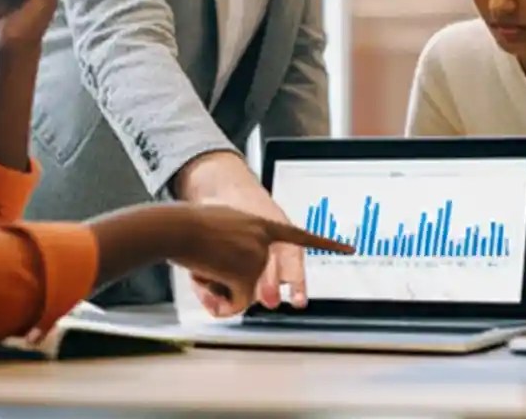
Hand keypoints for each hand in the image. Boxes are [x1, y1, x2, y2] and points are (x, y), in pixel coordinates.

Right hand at [169, 204, 352, 314]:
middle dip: (275, 291)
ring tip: (202, 268)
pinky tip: (203, 278)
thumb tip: (231, 299)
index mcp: (264, 222)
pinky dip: (218, 299)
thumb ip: (234, 259)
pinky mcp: (247, 274)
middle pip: (265, 279)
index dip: (326, 243)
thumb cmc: (190, 227)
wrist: (176, 226)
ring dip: (221, 290)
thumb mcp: (220, 233)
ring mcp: (259, 257)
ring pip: (246, 294)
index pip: (299, 236)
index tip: (349, 248)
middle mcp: (266, 240)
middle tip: (295, 303)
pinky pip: (237, 303)